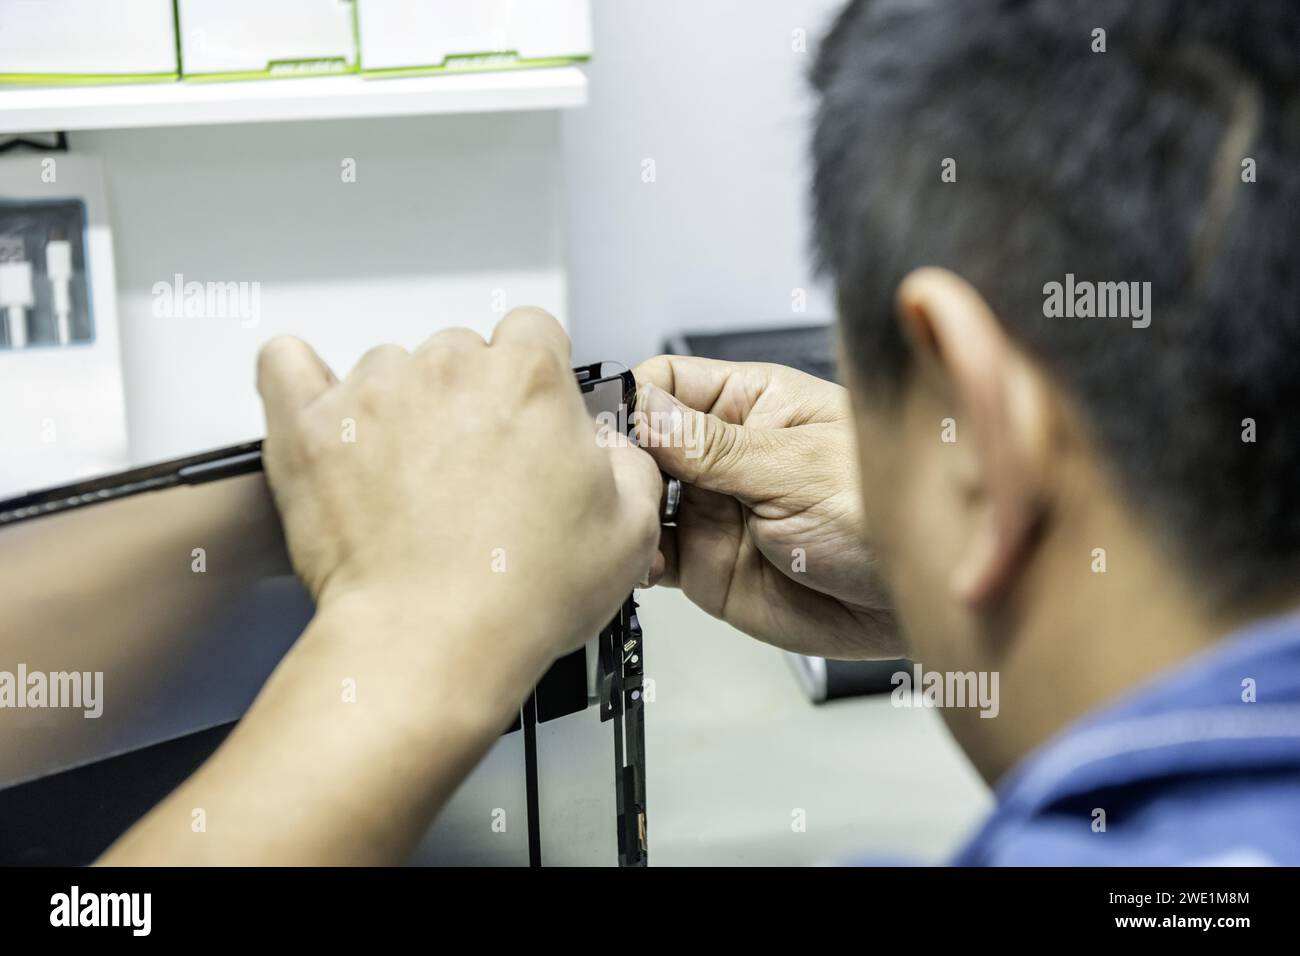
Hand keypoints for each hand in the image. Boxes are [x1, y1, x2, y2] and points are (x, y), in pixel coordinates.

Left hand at [258, 309, 662, 708]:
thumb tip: (610, 448)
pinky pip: (288, 366)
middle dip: (473, 401)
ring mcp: (373, 392)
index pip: (534, 332)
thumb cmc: (519, 594)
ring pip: (390, 369)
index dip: (538, 375)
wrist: (430, 642)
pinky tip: (326, 413)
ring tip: (411, 481)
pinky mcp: (310, 427)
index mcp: (527, 377)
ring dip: (402, 409)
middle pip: (462, 352)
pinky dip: (303, 382)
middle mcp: (448, 368)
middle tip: (477, 473)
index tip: (532, 415)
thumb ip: (631, 463)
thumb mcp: (630, 531)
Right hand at [633, 355, 901, 658]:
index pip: (665, 382)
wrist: (919, 602)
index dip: (631, 401)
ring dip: (624, 510)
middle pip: (642, 442)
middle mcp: (725, 454)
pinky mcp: (708, 565)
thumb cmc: (889, 514)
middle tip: (612, 482)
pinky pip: (651, 556)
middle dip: (620, 459)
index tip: (611, 427)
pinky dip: (632, 558)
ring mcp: (714, 510)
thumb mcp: (797, 469)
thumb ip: (712, 446)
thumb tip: (643, 410)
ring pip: (640, 500)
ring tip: (625, 522)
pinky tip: (638, 558)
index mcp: (753, 403)